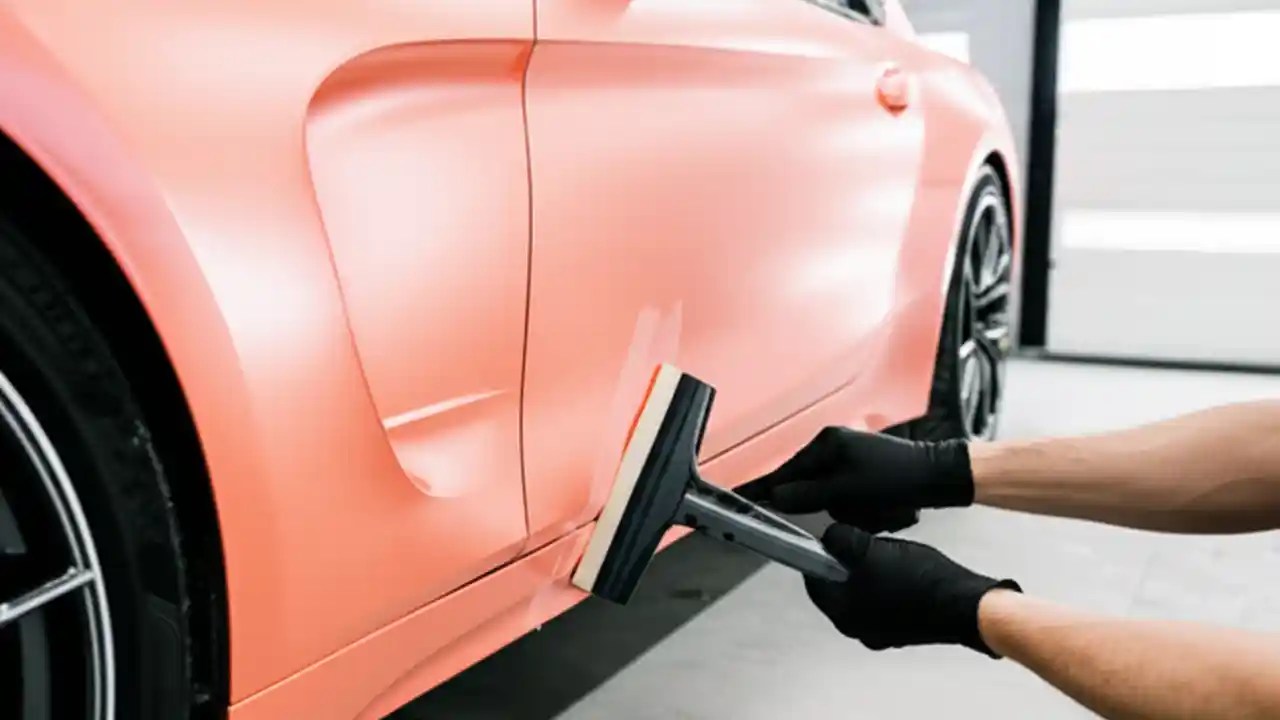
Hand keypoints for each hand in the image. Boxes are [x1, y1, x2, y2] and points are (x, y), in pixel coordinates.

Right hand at [745, 427, 973, 532]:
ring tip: (877, 509)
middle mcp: (836, 445)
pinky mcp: (867, 470)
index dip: (773, 490)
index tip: (752, 502)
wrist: (938, 476)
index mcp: (827, 443)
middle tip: (857, 509)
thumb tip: (775, 497)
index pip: (788, 471)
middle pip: (811, 486)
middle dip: (832, 504)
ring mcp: (852, 457)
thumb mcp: (846, 491)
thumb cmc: (895, 479)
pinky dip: (864, 508)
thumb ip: (807, 494)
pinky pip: (851, 496)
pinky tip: (884, 508)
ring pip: (832, 496)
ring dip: (851, 509)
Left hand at [806, 524, 1018, 655]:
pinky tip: (903, 566)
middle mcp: (859, 629)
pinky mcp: (903, 628)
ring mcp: (882, 631)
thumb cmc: (921, 582)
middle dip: (846, 561)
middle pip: (838, 586)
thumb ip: (842, 541)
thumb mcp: (872, 550)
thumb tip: (830, 536)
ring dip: (868, 570)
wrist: (967, 605)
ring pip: (862, 592)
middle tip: (860, 541)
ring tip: (885, 551)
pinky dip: (888, 582)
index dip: (818, 554)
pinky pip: (885, 599)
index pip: (814, 582)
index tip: (827, 538)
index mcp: (844, 615)